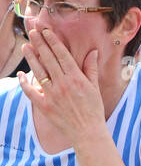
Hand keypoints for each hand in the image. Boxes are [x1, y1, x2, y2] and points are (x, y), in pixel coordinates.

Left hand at [19, 27, 106, 144]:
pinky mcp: (45, 106)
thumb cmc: (94, 111)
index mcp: (75, 78)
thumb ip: (91, 69)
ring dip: (31, 58)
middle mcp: (62, 84)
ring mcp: (52, 95)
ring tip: (26, 47)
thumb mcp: (95, 88)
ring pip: (38, 71)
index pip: (61, 54)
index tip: (46, 31)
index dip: (52, 41)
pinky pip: (31, 92)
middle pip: (48, 59)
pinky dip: (24, 83)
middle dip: (39, 44)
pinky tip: (21, 75)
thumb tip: (93, 52)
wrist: (89, 134)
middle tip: (33, 33)